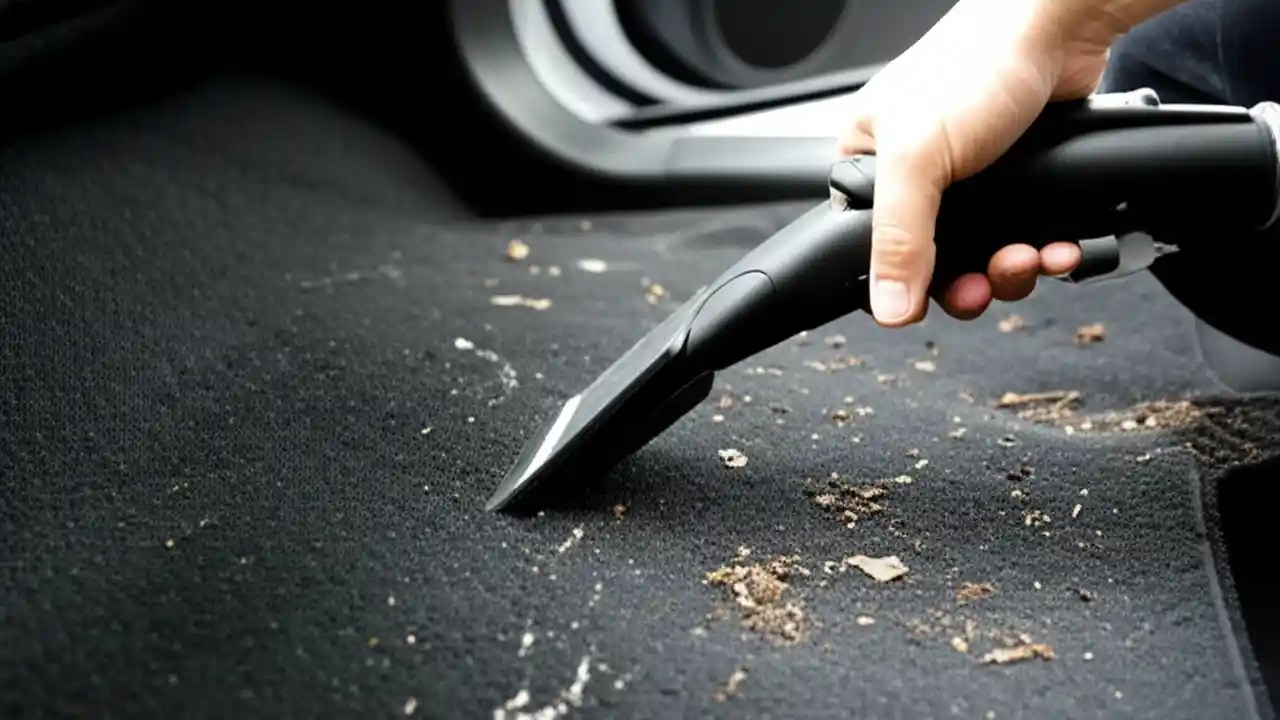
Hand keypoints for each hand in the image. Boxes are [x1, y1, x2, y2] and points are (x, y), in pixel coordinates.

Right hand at [838, 0, 1118, 325]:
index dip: (904, 284)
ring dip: (1011, 271)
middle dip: (970, 282)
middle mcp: (915, 175)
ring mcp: (970, 181)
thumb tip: (888, 307)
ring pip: (982, 257)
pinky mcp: (1018, 183)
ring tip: (1029, 258)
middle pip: (932, 264)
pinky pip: (1024, 238)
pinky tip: (1057, 246)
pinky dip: (1045, 251)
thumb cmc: (977, 63)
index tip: (935, 299)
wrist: (1059, 28)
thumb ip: (899, 239)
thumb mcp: (918, 159)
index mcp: (869, 165)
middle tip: (989, 284)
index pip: (871, 250)